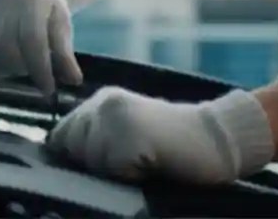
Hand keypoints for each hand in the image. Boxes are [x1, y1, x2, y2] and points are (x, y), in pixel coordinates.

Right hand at [0, 0, 82, 95]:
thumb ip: (65, 52)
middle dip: (19, 68)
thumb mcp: (61, 22)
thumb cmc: (45, 7)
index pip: (32, 39)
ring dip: (1, 69)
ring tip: (16, 68)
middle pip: (4, 46)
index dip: (39, 68)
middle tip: (30, 73)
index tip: (47, 89)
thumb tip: (74, 81)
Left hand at [47, 87, 275, 183]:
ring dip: (112, 172)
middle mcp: (105, 103)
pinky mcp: (129, 138)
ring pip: (89, 162)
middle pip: (70, 150)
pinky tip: (153, 163)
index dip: (78, 156)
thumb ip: (96, 139)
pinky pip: (111, 172)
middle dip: (94, 164)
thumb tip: (59, 157)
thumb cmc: (175, 145)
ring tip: (145, 161)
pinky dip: (130, 177)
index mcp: (103, 100)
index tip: (110, 161)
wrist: (218, 139)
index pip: (60, 136)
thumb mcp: (129, 133)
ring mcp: (116, 119)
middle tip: (134, 159)